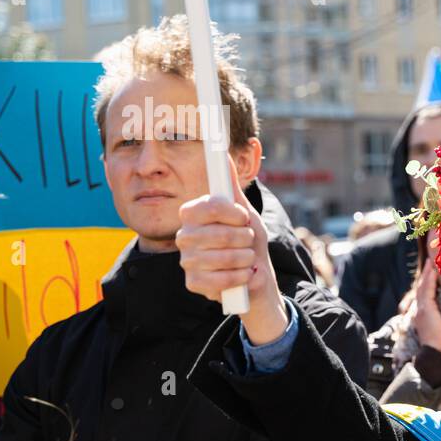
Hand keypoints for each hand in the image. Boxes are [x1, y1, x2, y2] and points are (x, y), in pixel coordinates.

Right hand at [177, 159, 287, 343]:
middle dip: (243, 239)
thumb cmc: (248, 241)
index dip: (231, 213)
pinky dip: (239, 277)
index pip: (207, 207)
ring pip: (221, 257)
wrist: (256, 275)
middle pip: (218, 234)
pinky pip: (219, 279)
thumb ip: (231, 188)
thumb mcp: (244, 213)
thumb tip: (223, 157)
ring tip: (247, 258)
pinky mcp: (193, 283)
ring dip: (244, 258)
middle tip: (248, 241)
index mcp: (193, 215)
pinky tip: (243, 275)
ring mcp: (187, 260)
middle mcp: (184, 235)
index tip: (244, 219)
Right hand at [413, 258, 440, 357]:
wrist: (436, 354)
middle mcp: (420, 311)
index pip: (425, 295)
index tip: (433, 273)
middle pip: (422, 288)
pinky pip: (427, 290)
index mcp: (424, 316)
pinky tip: (434, 270)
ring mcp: (421, 309)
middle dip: (426, 275)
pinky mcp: (426, 309)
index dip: (428, 284)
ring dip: (428, 273)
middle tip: (431, 262)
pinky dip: (430, 279)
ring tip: (432, 261)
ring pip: (423, 287)